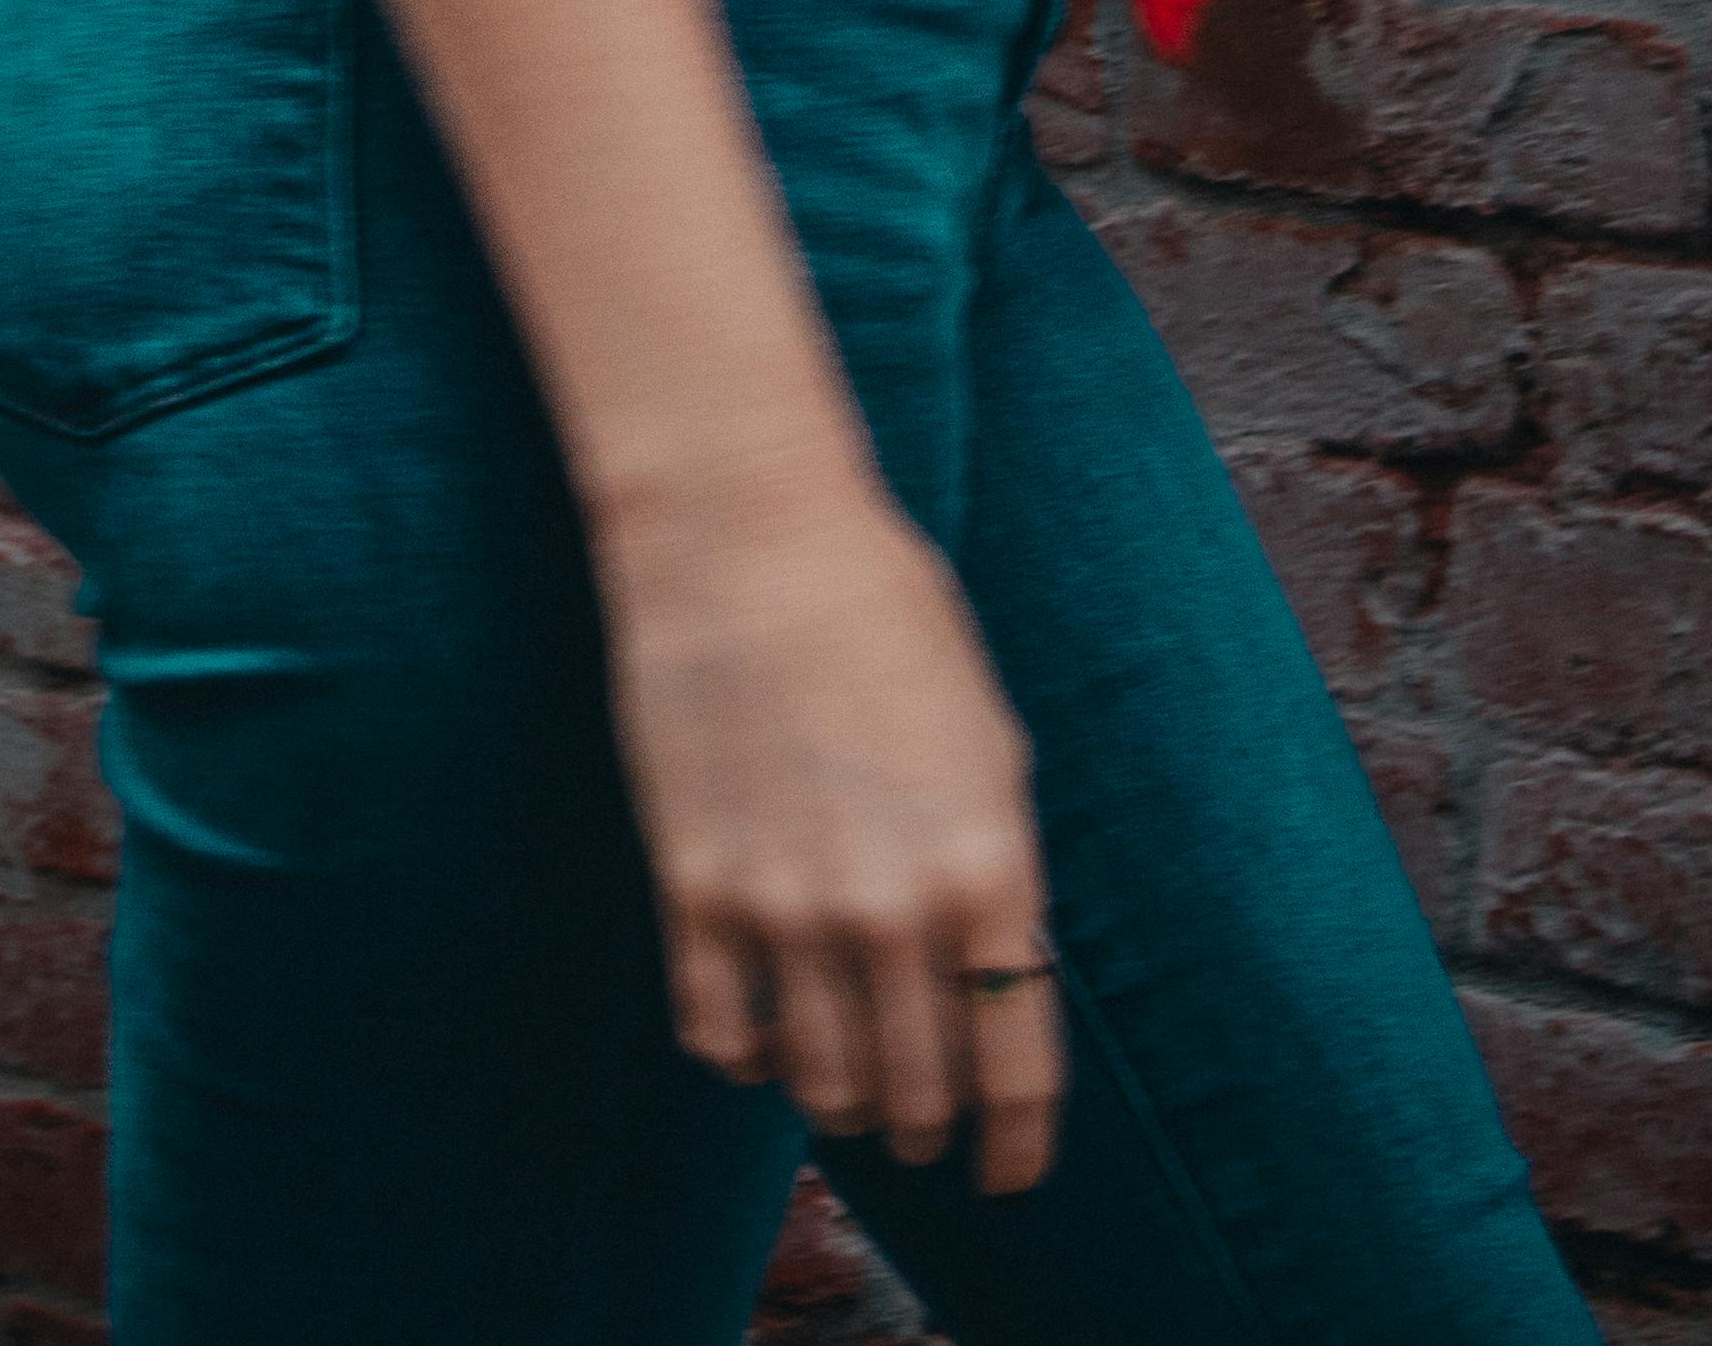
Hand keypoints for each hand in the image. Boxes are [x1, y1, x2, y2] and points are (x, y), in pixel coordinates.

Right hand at [596, 465, 1062, 1194]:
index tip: (1009, 1175)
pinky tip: (760, 1040)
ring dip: (839, 1106)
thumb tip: (990, 964)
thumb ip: (991, 862)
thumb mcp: (984, 735)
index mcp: (987, 864)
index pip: (1013, 1063)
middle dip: (926, 1126)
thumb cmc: (885, 610)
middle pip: (916, 1092)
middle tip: (924, 1130)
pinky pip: (721, 1034)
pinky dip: (746, 1058)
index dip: (1015, 1142)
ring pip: (818, 1084)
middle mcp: (893, 908)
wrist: (750, 537)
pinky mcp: (696, 890)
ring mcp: (787, 907)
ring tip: (846, 1094)